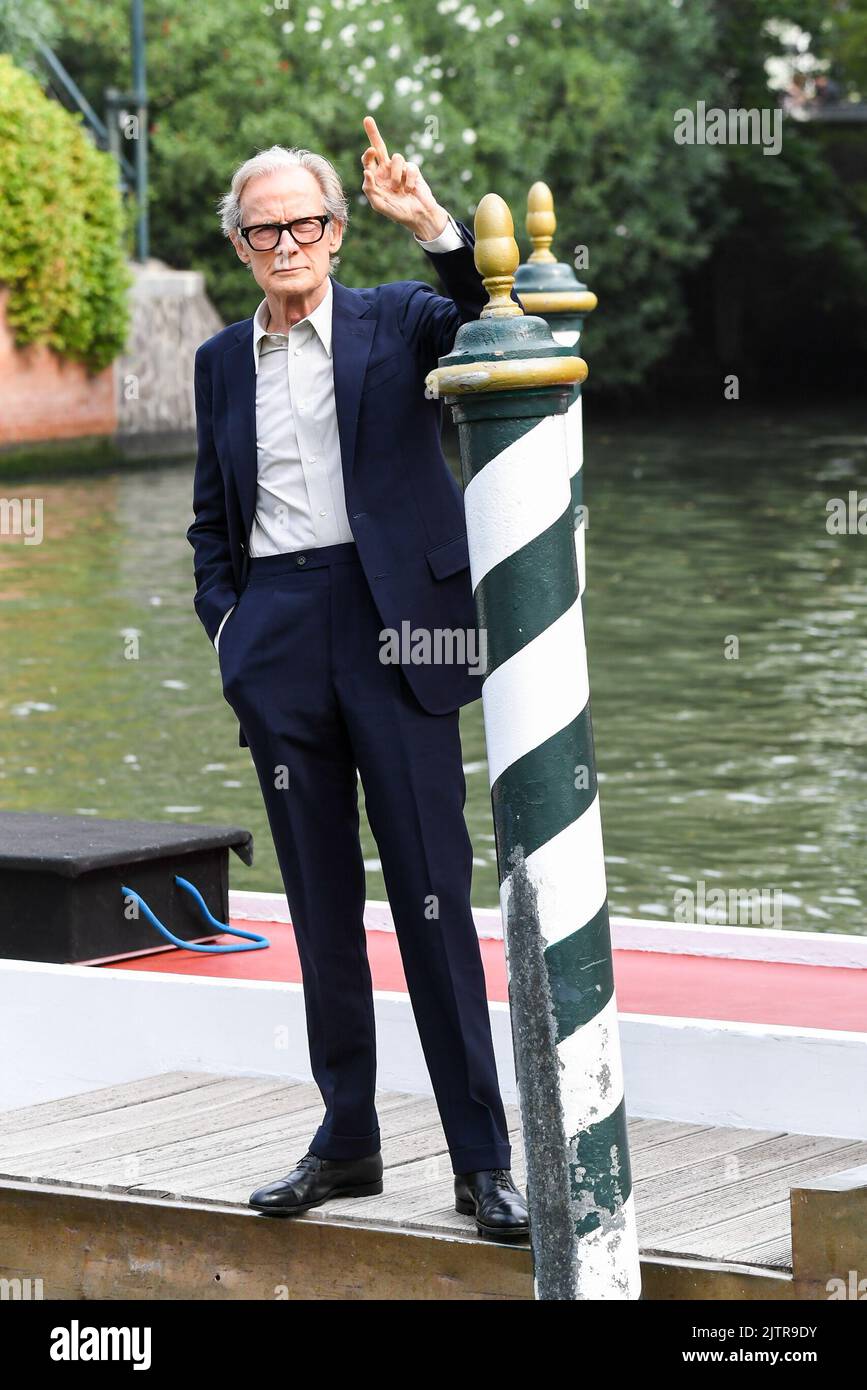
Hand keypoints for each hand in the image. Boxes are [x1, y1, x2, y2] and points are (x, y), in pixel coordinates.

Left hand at [361, 115, 448, 240]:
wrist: (418, 215)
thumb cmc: (397, 211)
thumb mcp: (379, 205)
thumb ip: (370, 190)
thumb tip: (367, 171)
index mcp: (376, 178)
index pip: (368, 161)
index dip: (368, 155)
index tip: (371, 152)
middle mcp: (386, 170)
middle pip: (379, 147)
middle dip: (373, 133)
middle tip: (367, 119)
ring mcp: (400, 169)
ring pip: (396, 158)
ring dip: (397, 175)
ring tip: (399, 189)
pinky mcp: (412, 170)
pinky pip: (409, 167)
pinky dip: (409, 181)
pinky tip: (410, 190)